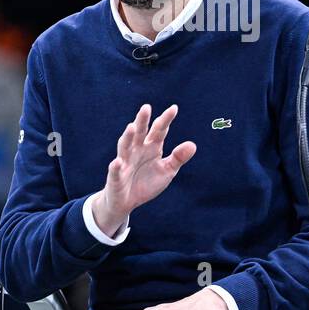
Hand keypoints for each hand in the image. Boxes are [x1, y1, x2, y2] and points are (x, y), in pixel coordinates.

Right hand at [92, 103, 195, 236]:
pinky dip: (116, 166)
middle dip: (142, 120)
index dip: (165, 120)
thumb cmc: (146, 183)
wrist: (127, 202)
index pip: (159, 131)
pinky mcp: (116, 177)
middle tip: (146, 107)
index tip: (174, 108)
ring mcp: (125, 162)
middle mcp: (137, 150)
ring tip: (131, 127)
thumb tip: (193, 145)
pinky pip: (115, 171)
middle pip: (140, 133)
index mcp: (151, 147)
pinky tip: (117, 162)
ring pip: (125, 146)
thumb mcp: (167, 171)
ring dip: (127, 137)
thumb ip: (178, 158)